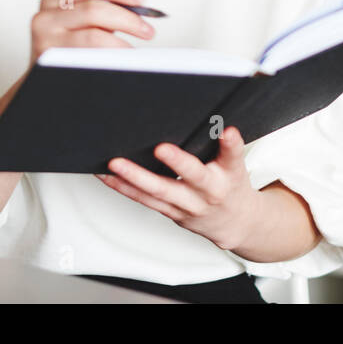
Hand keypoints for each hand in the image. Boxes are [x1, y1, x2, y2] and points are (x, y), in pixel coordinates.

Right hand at [29, 0, 154, 69]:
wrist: (45, 76)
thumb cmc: (68, 45)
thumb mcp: (80, 21)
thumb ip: (102, 9)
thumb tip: (139, 9)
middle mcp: (45, 16)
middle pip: (94, 9)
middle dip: (128, 19)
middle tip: (147, 30)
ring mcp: (45, 40)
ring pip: (94, 36)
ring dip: (121, 43)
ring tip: (132, 50)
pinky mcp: (51, 61)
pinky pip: (89, 57)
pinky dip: (109, 57)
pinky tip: (118, 60)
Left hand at [96, 127, 260, 252]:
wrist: (233, 224)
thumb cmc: (230, 186)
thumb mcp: (235, 164)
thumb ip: (226, 146)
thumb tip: (213, 120)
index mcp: (229, 175)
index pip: (233, 157)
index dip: (230, 145)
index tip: (227, 131)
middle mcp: (209, 192)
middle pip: (193, 176)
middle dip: (177, 163)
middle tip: (160, 148)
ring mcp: (188, 205)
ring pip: (159, 192)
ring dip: (134, 177)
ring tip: (115, 163)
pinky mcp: (170, 212)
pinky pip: (144, 199)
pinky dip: (123, 187)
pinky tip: (106, 176)